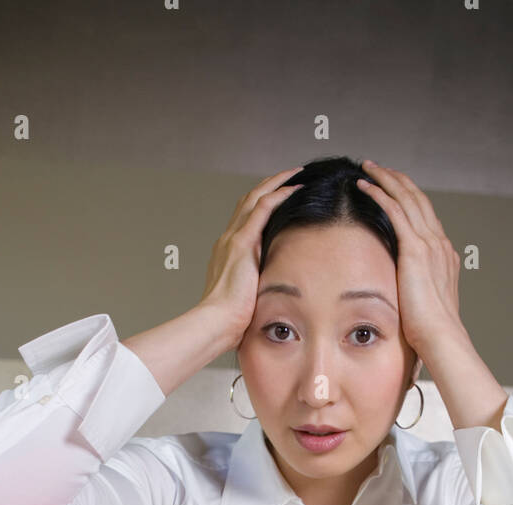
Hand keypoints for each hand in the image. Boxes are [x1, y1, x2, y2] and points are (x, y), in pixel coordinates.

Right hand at [199, 165, 302, 350]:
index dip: (262, 202)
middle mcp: (228, 239)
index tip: (280, 196)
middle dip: (269, 185)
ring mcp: (234, 239)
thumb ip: (258, 287)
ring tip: (296, 174)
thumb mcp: (247, 298)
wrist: (216, 323)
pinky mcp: (242, 243)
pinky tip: (294, 189)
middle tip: (291, 175)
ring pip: (255, 197)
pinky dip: (278, 195)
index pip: (246, 218)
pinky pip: (262, 208)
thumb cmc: (230, 319)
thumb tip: (274, 292)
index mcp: (228, 252)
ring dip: (276, 182)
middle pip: (248, 201)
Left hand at [356, 159, 465, 354]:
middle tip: (378, 167)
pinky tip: (364, 185)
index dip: (408, 197)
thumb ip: (416, 289)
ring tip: (368, 167)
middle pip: (418, 198)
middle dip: (397, 179)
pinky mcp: (415, 249)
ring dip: (386, 178)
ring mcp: (429, 243)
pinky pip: (395, 210)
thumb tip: (402, 294)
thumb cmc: (431, 330)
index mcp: (443, 253)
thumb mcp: (425, 303)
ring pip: (407, 197)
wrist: (441, 336)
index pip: (425, 215)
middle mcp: (439, 242)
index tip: (393, 187)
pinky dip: (380, 194)